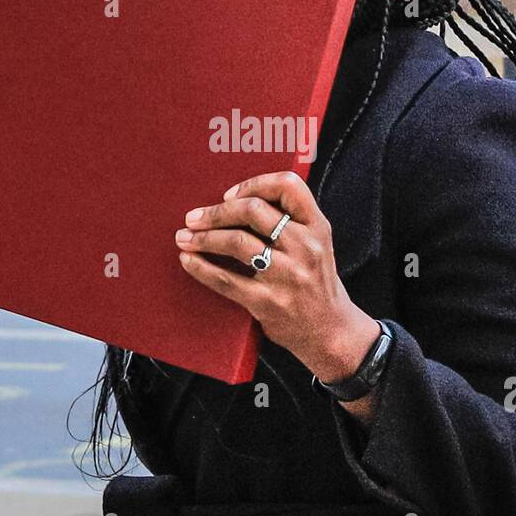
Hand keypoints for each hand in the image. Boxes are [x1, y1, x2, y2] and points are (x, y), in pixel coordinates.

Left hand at [175, 170, 380, 388]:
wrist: (331, 331)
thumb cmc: (316, 283)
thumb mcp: (317, 244)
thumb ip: (290, 222)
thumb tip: (236, 203)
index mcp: (317, 226)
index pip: (288, 186)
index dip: (254, 184)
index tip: (230, 195)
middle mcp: (305, 246)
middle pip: (253, 210)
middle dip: (216, 212)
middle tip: (193, 217)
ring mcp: (287, 274)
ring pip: (236, 242)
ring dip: (203, 237)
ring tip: (184, 237)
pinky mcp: (268, 301)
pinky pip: (226, 279)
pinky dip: (201, 268)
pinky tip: (189, 261)